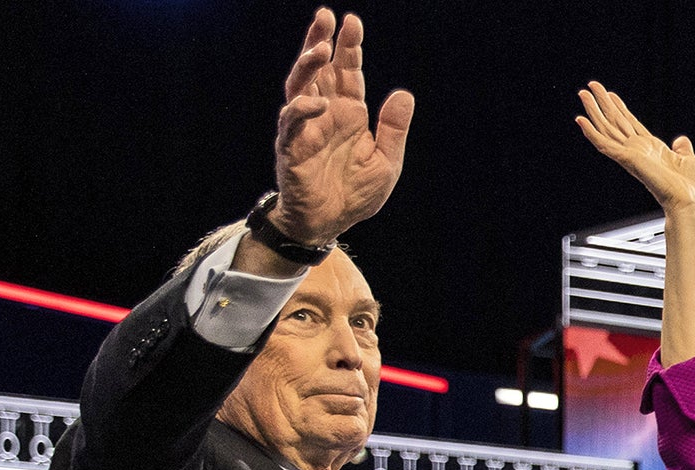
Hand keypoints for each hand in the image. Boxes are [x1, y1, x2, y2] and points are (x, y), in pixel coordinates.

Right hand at [270, 9, 413, 246]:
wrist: (330, 224)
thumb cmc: (355, 193)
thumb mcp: (386, 161)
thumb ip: (394, 129)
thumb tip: (404, 94)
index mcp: (348, 113)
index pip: (346, 72)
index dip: (348, 47)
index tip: (352, 21)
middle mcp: (324, 114)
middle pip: (318, 70)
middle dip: (320, 41)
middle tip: (326, 16)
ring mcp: (305, 128)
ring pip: (299, 87)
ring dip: (307, 66)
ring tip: (320, 48)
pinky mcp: (291, 148)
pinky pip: (292, 123)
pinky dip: (302, 111)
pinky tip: (318, 103)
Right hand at [577, 81, 694, 212]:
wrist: (690, 202)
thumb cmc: (692, 189)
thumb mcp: (689, 161)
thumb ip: (683, 150)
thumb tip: (681, 141)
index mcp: (652, 150)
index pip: (631, 124)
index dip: (620, 108)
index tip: (611, 95)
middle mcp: (638, 151)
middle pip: (616, 122)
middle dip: (603, 103)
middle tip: (591, 87)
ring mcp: (630, 155)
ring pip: (606, 128)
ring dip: (594, 110)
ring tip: (583, 93)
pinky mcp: (626, 160)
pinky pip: (604, 144)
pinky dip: (591, 132)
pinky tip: (581, 120)